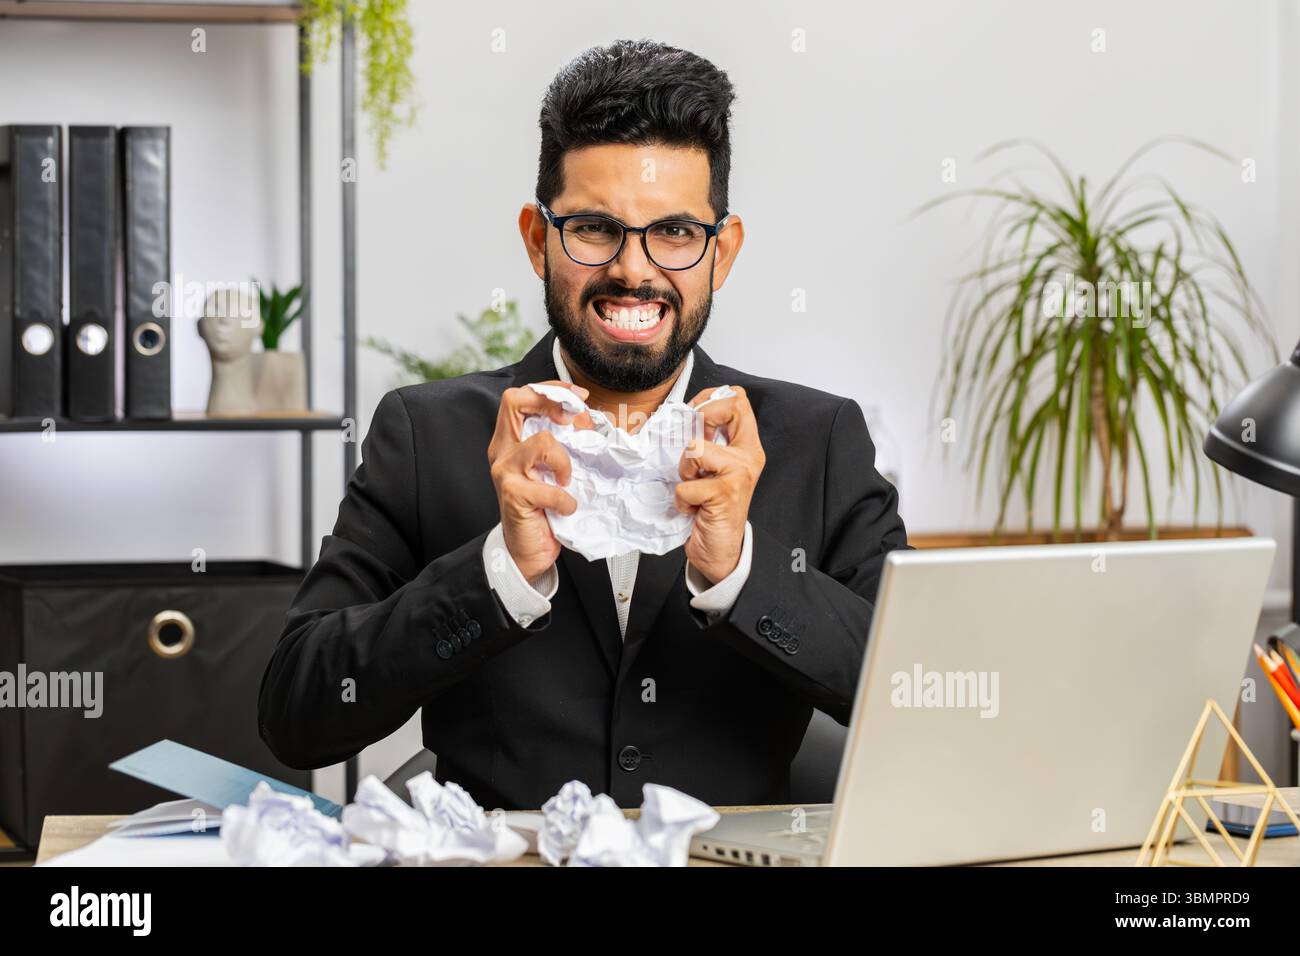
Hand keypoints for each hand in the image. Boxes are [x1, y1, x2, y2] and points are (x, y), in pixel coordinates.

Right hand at [487, 381, 591, 580]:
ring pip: (541, 441)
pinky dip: (566, 499)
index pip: (519, 396)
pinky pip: (550, 487)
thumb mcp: (551, 469)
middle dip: (550, 402)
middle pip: (514, 402)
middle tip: (572, 422)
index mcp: (510, 440)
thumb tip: (588, 420)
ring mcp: (505, 471)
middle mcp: (502, 450)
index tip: (578, 398)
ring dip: (565, 461)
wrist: (526, 550)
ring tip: (567, 481)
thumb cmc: (542, 507)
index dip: (549, 390)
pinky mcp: (514, 495)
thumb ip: (562, 443)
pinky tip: (566, 508)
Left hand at [676, 386, 764, 584]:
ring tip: (694, 487)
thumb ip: (707, 443)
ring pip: (695, 448)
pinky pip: (685, 485)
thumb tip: (682, 417)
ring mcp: (738, 474)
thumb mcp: (714, 470)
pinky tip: (694, 508)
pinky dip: (681, 499)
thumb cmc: (713, 509)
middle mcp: (748, 456)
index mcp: (747, 446)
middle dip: (699, 419)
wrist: (721, 551)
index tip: (693, 414)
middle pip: (727, 407)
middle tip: (694, 449)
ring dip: (684, 470)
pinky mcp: (724, 494)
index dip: (709, 399)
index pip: (737, 399)